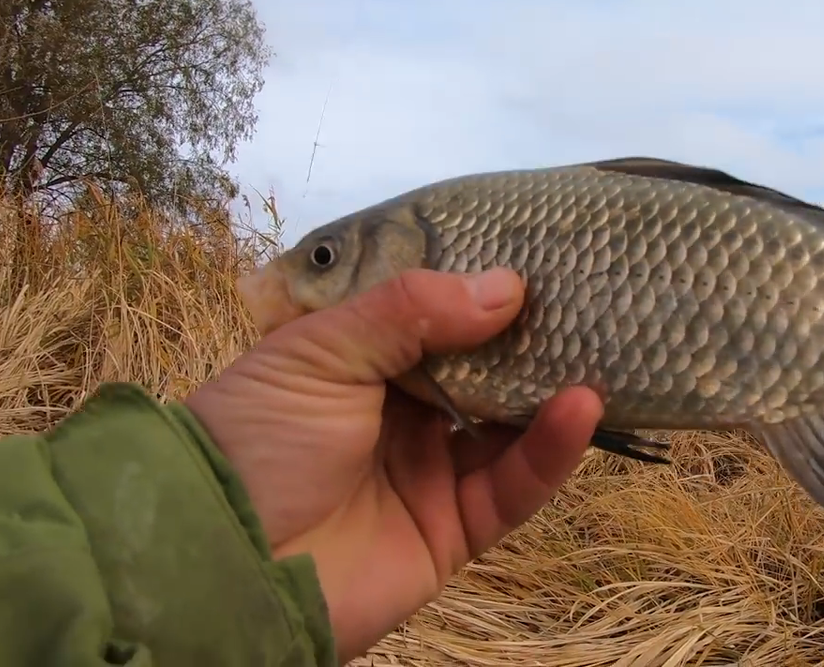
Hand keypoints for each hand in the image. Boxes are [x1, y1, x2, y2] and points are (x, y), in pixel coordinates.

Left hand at [184, 268, 602, 660]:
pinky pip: (513, 488)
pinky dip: (551, 450)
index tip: (541, 256)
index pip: (434, 316)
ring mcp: (429, 472)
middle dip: (532, 338)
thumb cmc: (259, 438)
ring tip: (602, 348)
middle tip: (591, 299)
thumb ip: (410, 313)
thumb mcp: (320, 352)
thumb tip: (509, 285)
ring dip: (553, 390)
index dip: (483, 289)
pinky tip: (581, 406)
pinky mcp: (454, 530)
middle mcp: (400, 412)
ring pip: (509, 427)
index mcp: (359, 361)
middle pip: (482, 370)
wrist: (221, 567)